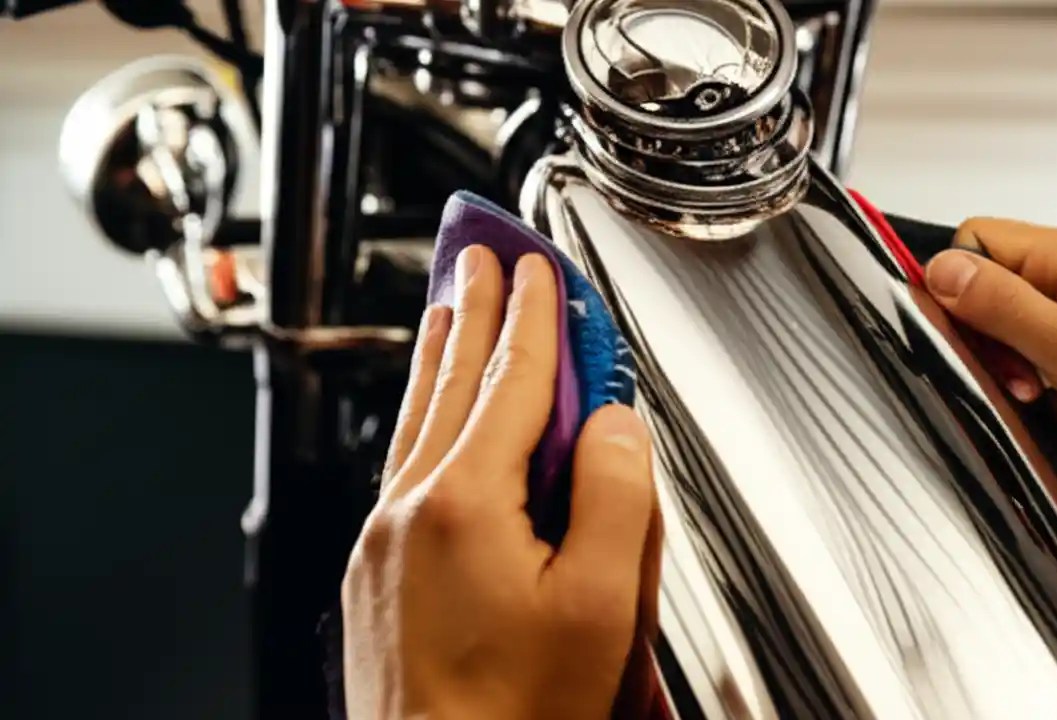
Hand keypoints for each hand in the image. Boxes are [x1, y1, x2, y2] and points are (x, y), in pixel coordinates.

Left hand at [342, 246, 661, 719]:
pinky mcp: (377, 574)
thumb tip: (617, 424)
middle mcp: (411, 510)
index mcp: (466, 503)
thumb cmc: (516, 713)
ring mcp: (384, 542)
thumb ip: (617, 496)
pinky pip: (405, 463)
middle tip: (482, 257)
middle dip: (475, 312)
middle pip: (453, 383)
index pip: (512, 381)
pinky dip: (426, 415)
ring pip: (418, 419)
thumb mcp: (602, 604)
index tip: (539, 270)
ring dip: (442, 355)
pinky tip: (432, 413)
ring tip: (451, 308)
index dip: (534, 318)